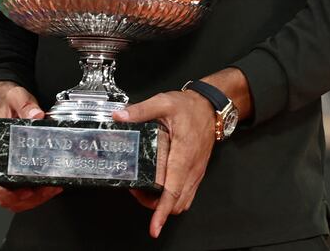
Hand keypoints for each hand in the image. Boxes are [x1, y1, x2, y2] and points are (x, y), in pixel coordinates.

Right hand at [0, 82, 61, 211]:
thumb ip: (25, 104)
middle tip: (47, 190)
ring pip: (14, 197)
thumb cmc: (5, 102)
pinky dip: (35, 193)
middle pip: (5, 197)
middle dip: (28, 200)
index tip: (25, 191)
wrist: (2, 99)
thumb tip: (37, 115)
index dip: (8, 193)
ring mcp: (4, 168)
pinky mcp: (13, 168)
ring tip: (51, 188)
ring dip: (34, 199)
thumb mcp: (15, 97)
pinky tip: (49, 184)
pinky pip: (21, 189)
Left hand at [114, 89, 217, 237]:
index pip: (172, 191)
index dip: (162, 211)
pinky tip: (158, 187)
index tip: (154, 226)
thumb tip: (119, 117)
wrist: (210, 108)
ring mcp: (195, 173)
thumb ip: (140, 111)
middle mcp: (191, 169)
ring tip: (143, 190)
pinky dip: (172, 198)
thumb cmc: (189, 108)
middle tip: (136, 192)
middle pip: (176, 202)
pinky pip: (186, 194)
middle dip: (155, 207)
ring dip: (164, 204)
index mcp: (183, 156)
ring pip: (182, 201)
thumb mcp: (162, 103)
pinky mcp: (196, 172)